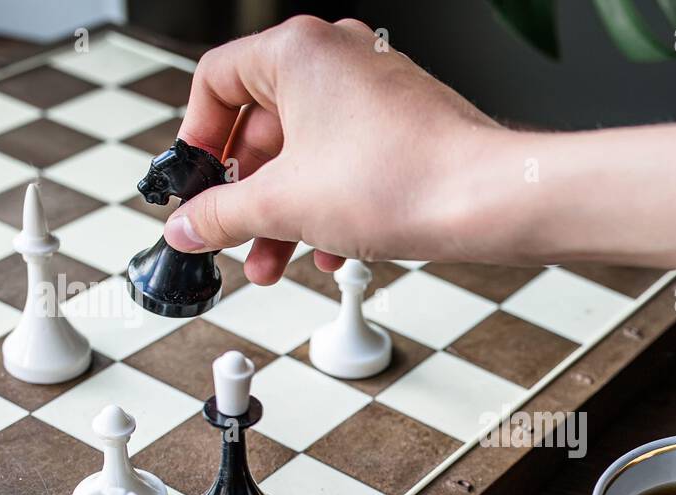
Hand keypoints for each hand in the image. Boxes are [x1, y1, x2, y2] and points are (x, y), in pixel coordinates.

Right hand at [165, 15, 506, 282]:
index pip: (216, 81)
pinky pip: (347, 161)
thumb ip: (222, 214)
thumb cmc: (403, 178)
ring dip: (286, 212)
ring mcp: (375, 90)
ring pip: (308, 151)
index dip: (196, 139)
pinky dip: (330, 204)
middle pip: (264, 124)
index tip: (194, 183)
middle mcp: (338, 58)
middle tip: (233, 236)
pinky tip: (331, 250)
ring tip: (276, 261)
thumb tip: (188, 225)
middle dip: (247, 194)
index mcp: (299, 52)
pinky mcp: (404, 125)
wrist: (487, 200)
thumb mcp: (285, 204)